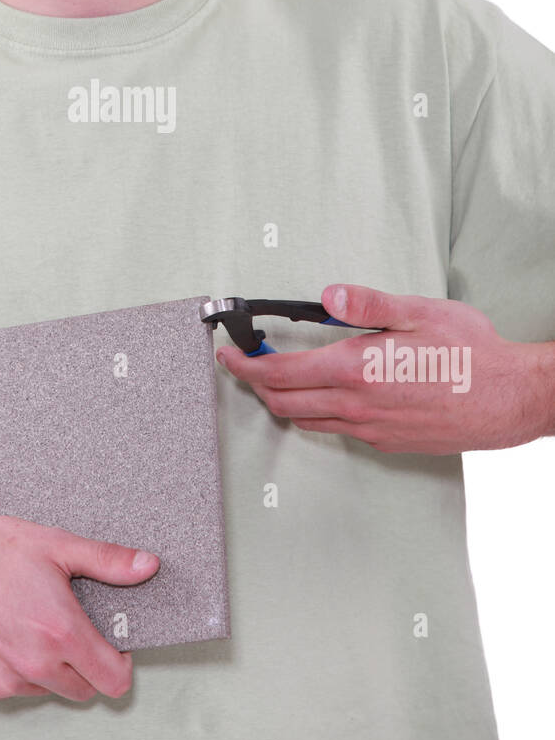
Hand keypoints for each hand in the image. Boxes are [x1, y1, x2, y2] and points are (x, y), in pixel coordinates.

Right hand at [0, 511, 158, 701]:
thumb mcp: (54, 544)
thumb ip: (107, 560)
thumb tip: (146, 565)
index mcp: (60, 632)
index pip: (113, 680)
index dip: (120, 665)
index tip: (113, 648)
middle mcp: (34, 664)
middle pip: (81, 690)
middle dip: (83, 665)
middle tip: (66, 629)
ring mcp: (3, 681)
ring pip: (44, 689)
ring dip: (45, 667)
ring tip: (26, 623)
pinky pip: (9, 689)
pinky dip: (10, 669)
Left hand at [215, 283, 554, 453]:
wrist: (511, 398)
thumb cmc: (471, 352)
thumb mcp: (420, 312)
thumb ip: (367, 305)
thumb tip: (326, 297)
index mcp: (357, 368)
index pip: (280, 373)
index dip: (245, 364)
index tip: (228, 354)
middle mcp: (357, 405)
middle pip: (283, 403)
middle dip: (256, 384)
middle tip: (246, 364)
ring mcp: (371, 429)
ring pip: (307, 421)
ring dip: (284, 401)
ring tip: (280, 377)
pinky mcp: (387, 442)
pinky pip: (337, 431)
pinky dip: (317, 413)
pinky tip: (327, 395)